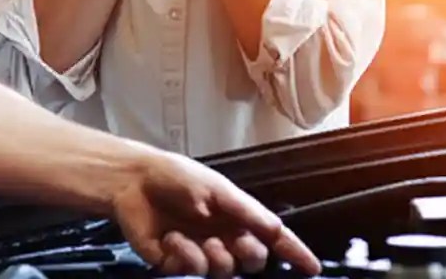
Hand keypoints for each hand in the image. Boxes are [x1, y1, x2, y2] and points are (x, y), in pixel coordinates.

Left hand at [111, 150, 319, 277]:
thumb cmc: (174, 177)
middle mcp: (221, 235)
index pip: (272, 238)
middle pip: (251, 262)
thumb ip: (247, 212)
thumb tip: (277, 229)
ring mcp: (199, 250)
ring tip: (194, 236)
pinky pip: (191, 272)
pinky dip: (185, 256)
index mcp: (236, 216)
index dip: (294, 253)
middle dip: (248, 256)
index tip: (312, 267)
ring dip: (213, 256)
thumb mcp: (216, 189)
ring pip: (223, 271)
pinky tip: (174, 239)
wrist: (133, 182)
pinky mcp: (175, 262)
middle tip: (235, 242)